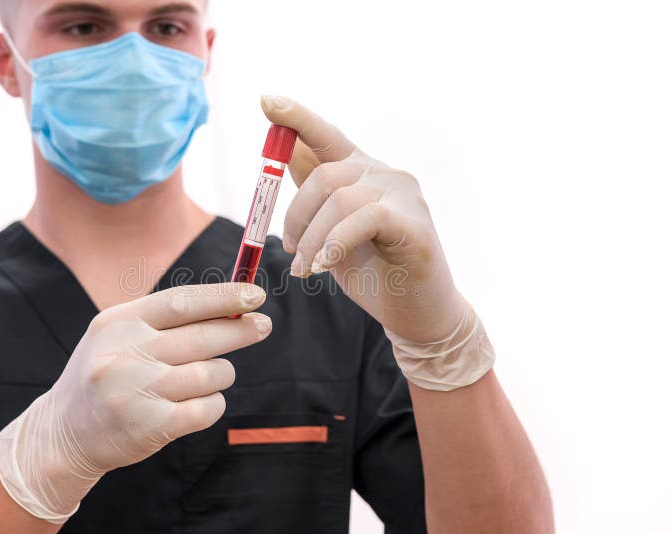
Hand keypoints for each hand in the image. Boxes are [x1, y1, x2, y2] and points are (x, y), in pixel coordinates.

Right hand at [0, 283, 270, 522]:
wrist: (63, 433)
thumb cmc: (106, 374)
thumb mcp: (119, 335)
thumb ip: (167, 320)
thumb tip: (233, 306)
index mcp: (119, 323)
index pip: (181, 302)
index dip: (223, 296)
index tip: (255, 294)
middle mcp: (125, 354)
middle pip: (202, 337)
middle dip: (240, 329)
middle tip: (262, 325)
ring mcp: (137, 391)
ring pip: (210, 374)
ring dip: (221, 374)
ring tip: (208, 376)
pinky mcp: (150, 426)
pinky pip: (207, 408)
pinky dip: (213, 404)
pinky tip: (201, 403)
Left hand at [261, 96, 465, 342]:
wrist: (415, 312)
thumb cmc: (372, 272)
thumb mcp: (330, 231)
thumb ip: (314, 193)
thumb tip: (285, 152)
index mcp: (363, 173)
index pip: (327, 135)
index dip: (297, 117)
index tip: (266, 101)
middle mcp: (385, 174)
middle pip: (324, 174)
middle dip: (296, 216)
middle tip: (290, 253)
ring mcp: (404, 195)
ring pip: (339, 199)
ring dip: (312, 239)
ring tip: (305, 269)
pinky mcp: (414, 223)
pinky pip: (364, 218)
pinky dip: (335, 243)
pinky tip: (325, 266)